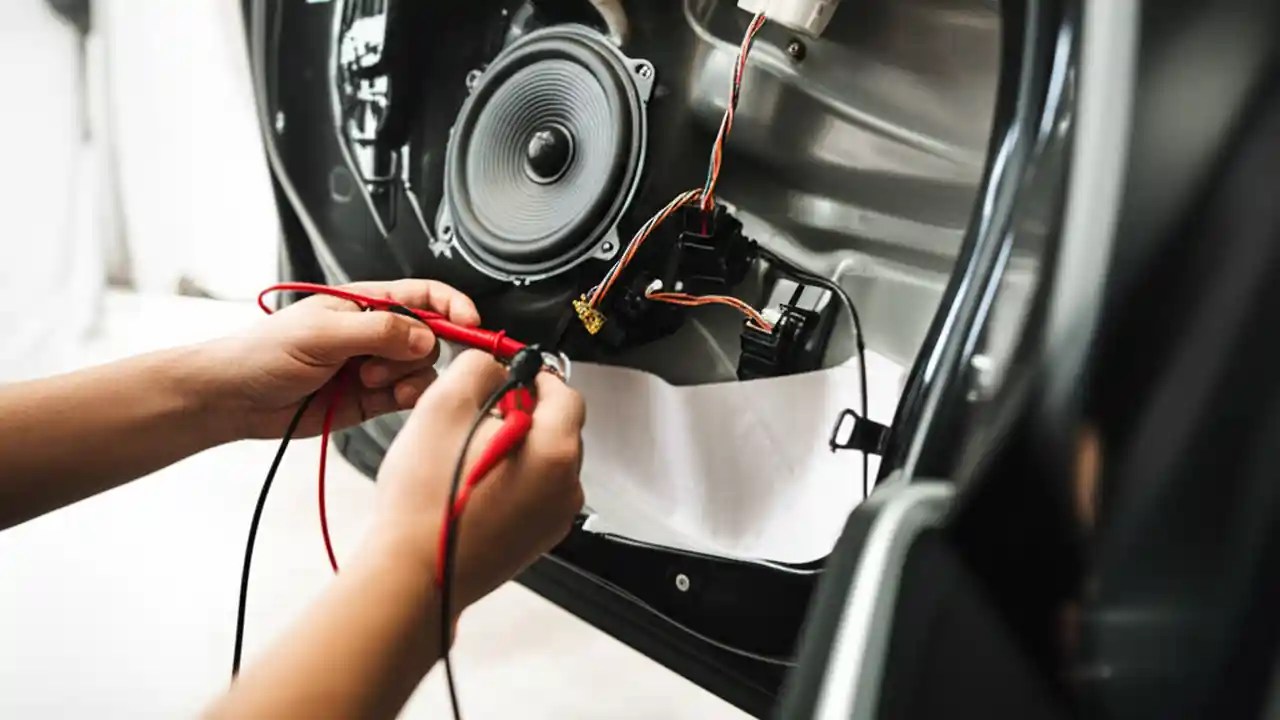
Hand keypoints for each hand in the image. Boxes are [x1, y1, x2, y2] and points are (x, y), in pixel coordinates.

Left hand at [208, 280, 480, 439]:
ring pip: (424, 369)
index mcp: (367, 302)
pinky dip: (407, 399)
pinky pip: (410, 396)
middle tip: (385, 363)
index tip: (471, 326)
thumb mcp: (322, 334)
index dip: (454, 307)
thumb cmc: (264, 353)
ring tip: (370, 383)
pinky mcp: (374, 399)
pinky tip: (383, 398)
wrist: (235, 399)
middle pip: (432, 336)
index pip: (426, 295)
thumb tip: (426, 336)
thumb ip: (379, 331)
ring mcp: (377, 365)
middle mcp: (377, 331)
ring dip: (406, 378)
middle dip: (419, 351)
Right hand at [369, 350, 585, 611]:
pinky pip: (532, 494)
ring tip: (465, 458)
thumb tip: (493, 366)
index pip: (562, 390)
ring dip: (513, 449)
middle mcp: (567, 486)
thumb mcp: (444, 405)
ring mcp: (554, 518)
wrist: (412, 574)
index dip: (530, 375)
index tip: (504, 374)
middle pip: (556, 427)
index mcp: (556, 449)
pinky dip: (509, 482)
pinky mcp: (535, 541)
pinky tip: (469, 488)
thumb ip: (478, 368)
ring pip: (543, 462)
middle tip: (474, 418)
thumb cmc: (426, 501)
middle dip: (520, 414)